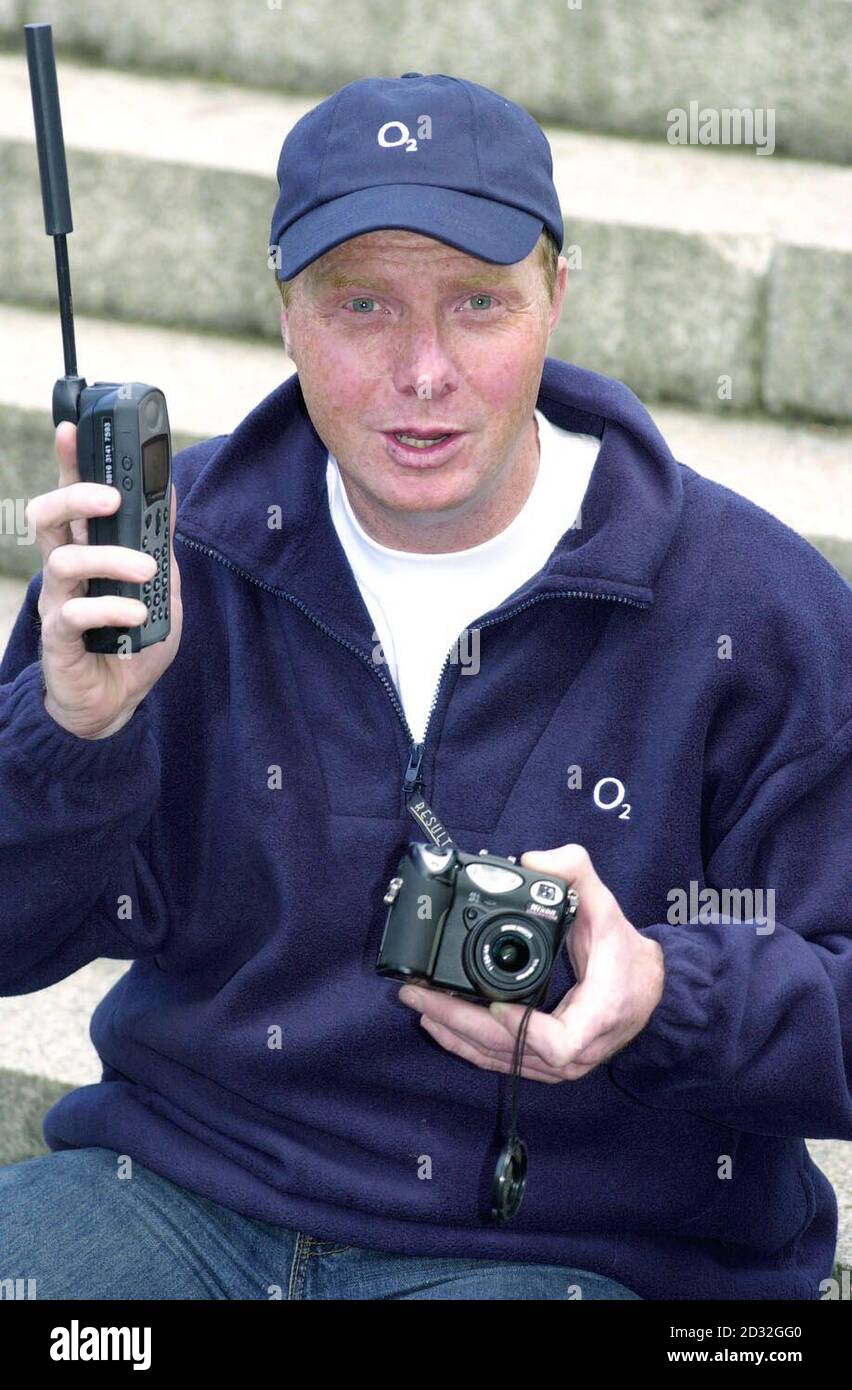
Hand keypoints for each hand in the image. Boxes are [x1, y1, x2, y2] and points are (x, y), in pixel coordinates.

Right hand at [27, 421, 182, 739]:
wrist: (115, 703)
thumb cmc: (133, 638)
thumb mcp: (161, 584)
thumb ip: (160, 542)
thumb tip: (171, 492)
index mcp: (86, 548)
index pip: (72, 495)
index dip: (69, 462)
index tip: (73, 428)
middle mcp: (65, 569)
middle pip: (48, 515)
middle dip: (76, 496)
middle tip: (113, 497)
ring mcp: (58, 602)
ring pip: (63, 560)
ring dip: (108, 558)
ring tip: (145, 570)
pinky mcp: (60, 638)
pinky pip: (74, 614)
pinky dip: (109, 610)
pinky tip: (134, 615)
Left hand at [398, 844, 664, 1082]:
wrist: (648, 991)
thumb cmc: (626, 954)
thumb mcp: (608, 907)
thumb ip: (577, 873)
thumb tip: (532, 859)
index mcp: (596, 1015)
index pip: (558, 1043)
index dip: (522, 1028)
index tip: (494, 1003)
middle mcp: (576, 1051)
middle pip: (509, 1051)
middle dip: (458, 1021)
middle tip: (418, 994)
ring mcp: (559, 1065)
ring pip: (498, 1059)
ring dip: (454, 1033)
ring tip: (418, 1004)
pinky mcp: (545, 1065)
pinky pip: (500, 1061)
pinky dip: (466, 1044)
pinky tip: (439, 1026)